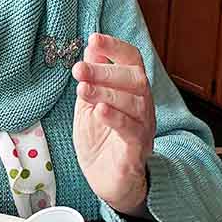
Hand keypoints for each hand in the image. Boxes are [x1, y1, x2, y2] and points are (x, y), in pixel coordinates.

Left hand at [71, 34, 155, 214]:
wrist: (110, 183)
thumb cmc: (102, 141)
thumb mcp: (90, 104)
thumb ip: (92, 79)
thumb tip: (90, 48)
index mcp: (132, 91)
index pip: (132, 61)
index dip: (115, 48)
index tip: (93, 38)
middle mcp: (143, 106)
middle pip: (134, 78)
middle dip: (105, 71)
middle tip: (78, 69)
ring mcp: (142, 128)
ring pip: (133, 102)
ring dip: (105, 92)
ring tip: (82, 88)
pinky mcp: (137, 150)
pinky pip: (131, 130)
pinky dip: (115, 118)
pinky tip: (99, 110)